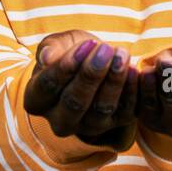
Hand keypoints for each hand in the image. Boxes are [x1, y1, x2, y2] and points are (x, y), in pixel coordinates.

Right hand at [25, 31, 138, 150]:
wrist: (93, 63)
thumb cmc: (69, 52)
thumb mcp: (58, 44)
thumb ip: (51, 48)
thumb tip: (47, 57)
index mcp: (37, 100)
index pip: (48, 86)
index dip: (66, 66)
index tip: (85, 45)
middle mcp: (59, 121)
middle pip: (74, 102)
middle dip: (92, 74)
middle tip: (106, 49)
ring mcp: (87, 126)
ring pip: (100, 109)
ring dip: (113, 81)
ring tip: (122, 55)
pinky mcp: (114, 125)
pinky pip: (124, 112)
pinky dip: (131, 91)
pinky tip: (135, 69)